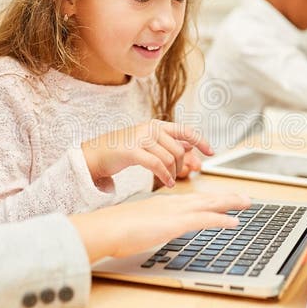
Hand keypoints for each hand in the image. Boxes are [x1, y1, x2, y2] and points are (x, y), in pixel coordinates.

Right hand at [69, 192, 252, 261]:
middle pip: (205, 198)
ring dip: (230, 203)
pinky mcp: (175, 223)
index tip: (222, 200)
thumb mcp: (137, 225)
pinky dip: (222, 220)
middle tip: (245, 198)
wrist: (106, 228)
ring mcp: (174, 212)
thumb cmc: (115, 229)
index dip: (210, 200)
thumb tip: (151, 232)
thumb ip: (149, 226)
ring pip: (209, 204)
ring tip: (247, 203)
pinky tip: (234, 222)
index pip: (192, 200)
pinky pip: (205, 220)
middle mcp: (172, 204)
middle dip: (227, 198)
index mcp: (163, 204)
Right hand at [82, 120, 211, 187]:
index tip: (211, 152)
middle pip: (179, 149)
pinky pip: (157, 165)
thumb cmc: (122, 151)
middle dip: (183, 165)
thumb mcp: (148, 144)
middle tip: (179, 175)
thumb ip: (168, 145)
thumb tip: (192, 148)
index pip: (185, 130)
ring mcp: (141, 138)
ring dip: (174, 173)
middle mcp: (150, 128)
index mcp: (156, 125)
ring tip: (171, 181)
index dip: (201, 140)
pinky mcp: (132, 150)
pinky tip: (167, 182)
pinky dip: (165, 175)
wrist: (95, 154)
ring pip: (170, 158)